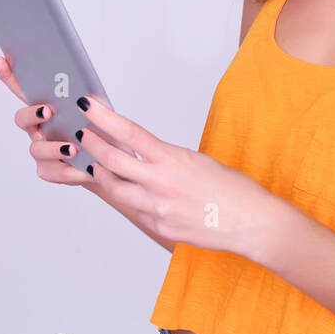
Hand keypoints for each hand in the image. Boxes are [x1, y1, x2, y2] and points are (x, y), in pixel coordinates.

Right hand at [0, 54, 91, 187]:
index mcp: (46, 107)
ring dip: (53, 147)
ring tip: (72, 148)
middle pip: (22, 119)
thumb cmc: (102, 130)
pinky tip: (80, 169)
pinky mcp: (49, 170)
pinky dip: (66, 171)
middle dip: (32, 114)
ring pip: (36, 148)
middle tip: (48, 111)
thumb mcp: (99, 109)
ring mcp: (41, 150)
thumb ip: (89, 100)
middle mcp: (38, 128)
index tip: (0, 60)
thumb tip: (85, 95)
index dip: (9, 75)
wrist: (114, 160)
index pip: (23, 89)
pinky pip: (50, 171)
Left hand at [73, 94, 280, 256]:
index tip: (88, 106)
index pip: (129, 133)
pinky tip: (135, 194)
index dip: (103, 118)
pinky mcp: (159, 227)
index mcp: (173, 159)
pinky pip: (137, 211)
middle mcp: (160, 183)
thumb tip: (144, 156)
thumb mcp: (198, 161)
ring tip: (96, 165)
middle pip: (111, 161)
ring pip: (115, 189)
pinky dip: (133, 200)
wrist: (251, 222)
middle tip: (83, 136)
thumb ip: (166, 160)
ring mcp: (157, 208)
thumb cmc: (233, 190)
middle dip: (92, 145)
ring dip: (103, 174)